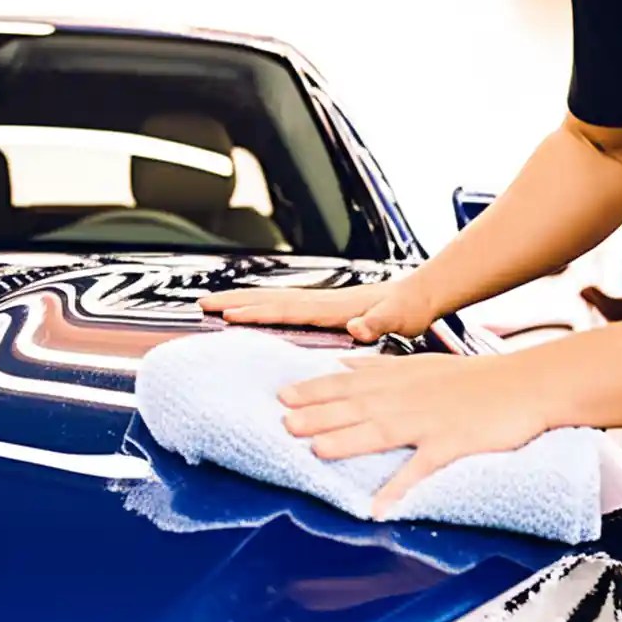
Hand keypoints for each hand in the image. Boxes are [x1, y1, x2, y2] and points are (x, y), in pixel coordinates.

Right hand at [197, 280, 437, 342]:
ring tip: (212, 304)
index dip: (258, 313)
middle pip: (269, 299)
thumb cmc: (409, 309)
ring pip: (271, 300)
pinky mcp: (321, 309)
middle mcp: (320, 301)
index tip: (228, 315)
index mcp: (332, 307)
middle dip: (234, 300)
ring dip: (240, 300)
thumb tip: (358, 326)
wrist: (419, 294)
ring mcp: (318, 302)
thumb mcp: (399, 318)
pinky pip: (281, 307)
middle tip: (201, 303)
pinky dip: (258, 306)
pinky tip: (248, 312)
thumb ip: (379, 322)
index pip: (287, 309)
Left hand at [279, 352, 549, 516]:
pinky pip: (422, 469)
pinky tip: (379, 507)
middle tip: (284, 423)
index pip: (350, 382)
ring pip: (382, 430)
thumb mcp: (422, 364)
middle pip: (358, 406)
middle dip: (319, 415)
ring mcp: (430, 421)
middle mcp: (409, 397)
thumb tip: (341, 364)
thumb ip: (379, 368)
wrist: (525, 383)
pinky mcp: (452, 444)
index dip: (315, 389)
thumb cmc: (474, 378)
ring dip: (348, 441)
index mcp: (400, 378)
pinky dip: (400, 488)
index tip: (283, 396)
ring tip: (316, 451)